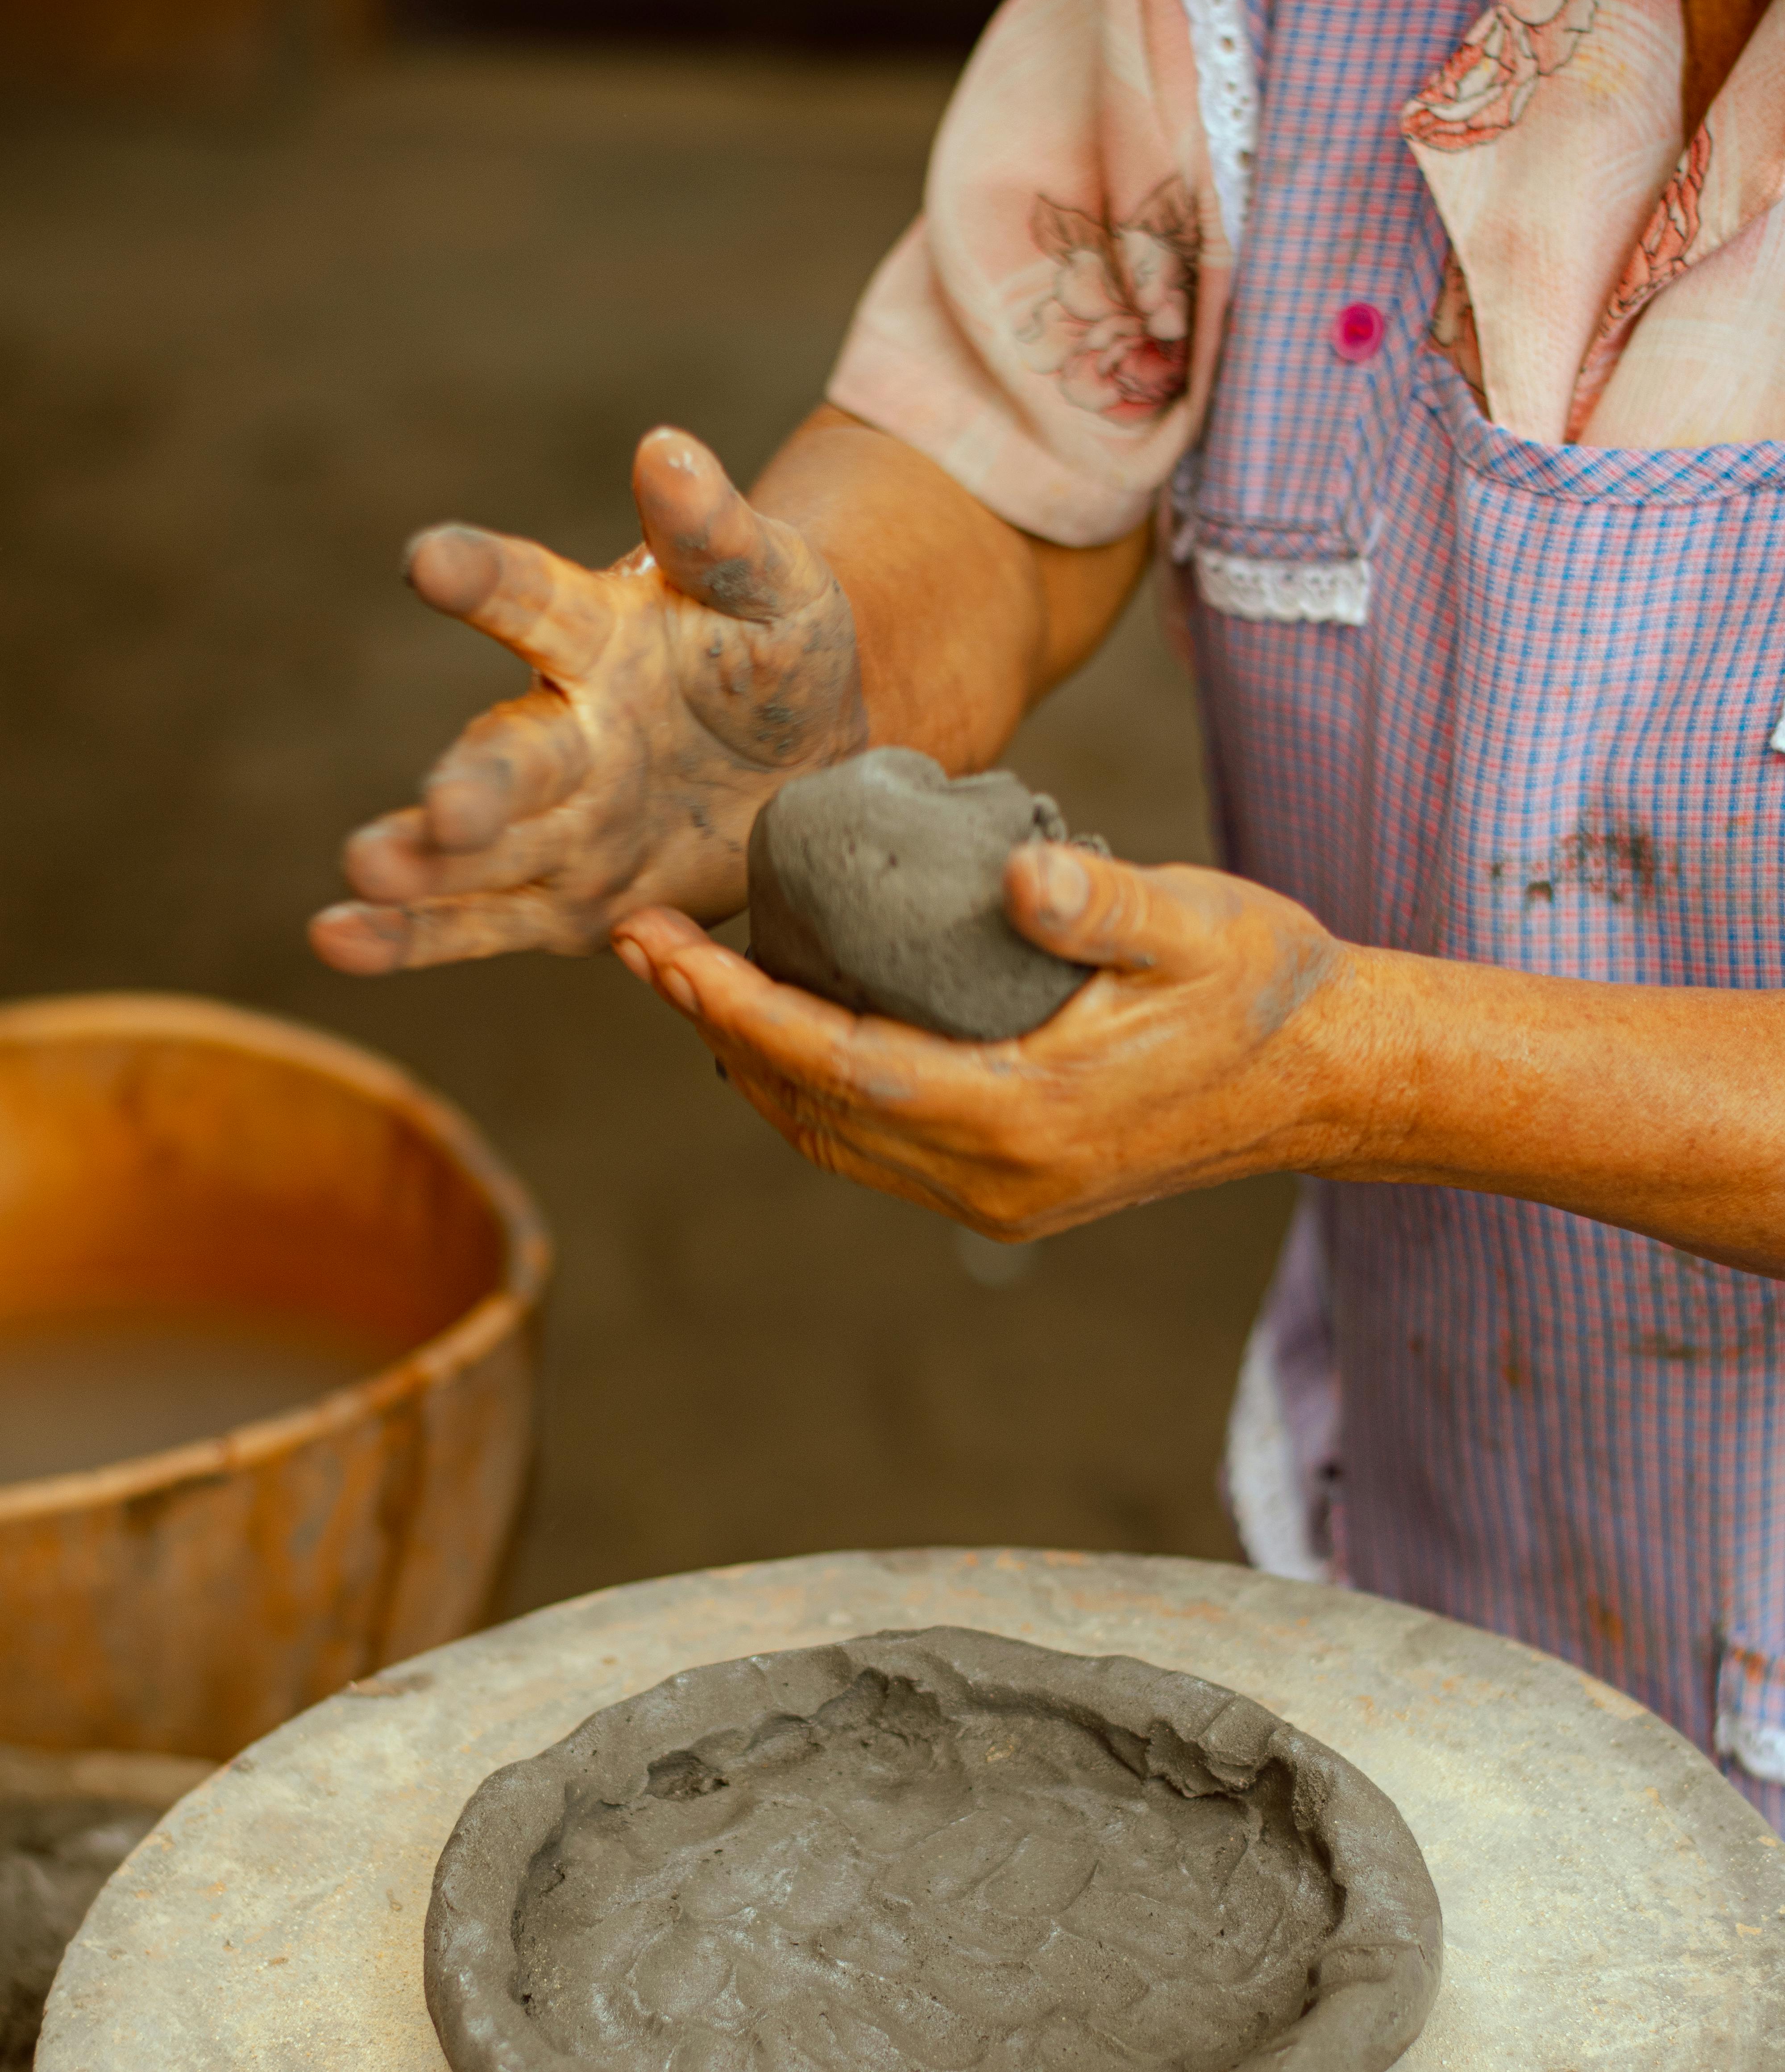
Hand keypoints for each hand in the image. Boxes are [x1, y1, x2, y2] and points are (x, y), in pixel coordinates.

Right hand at [309, 428, 866, 972]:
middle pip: (508, 756)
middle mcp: (562, 730)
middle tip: (445, 807)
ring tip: (366, 874)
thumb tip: (666, 450)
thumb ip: (720, 536)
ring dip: (425, 865)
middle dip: (473, 784)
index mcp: (600, 635)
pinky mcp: (567, 901)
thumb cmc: (783, 654)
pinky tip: (336, 941)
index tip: (430, 560)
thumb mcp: (776, 589)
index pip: (535, 600)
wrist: (812, 761)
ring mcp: (558, 823)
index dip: (486, 580)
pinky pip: (487, 921)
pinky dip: (414, 935)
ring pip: (482, 849)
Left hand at [609, 844, 1365, 1237]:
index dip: (735, 1006)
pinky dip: (815, 1090)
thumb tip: (1019, 874)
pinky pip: (878, 1146)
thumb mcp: (1199, 924)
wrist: (1330, 1079)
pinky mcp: (1014, 1191)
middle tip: (640, 943)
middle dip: (715, 1028)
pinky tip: (783, 1028)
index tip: (659, 944)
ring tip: (688, 980)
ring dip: (755, 1066)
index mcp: (1029, 1115)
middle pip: (813, 1112)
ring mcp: (1004, 1197)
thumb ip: (1106, 901)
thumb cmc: (1264, 986)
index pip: (838, 1064)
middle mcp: (1000, 1178)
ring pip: (836, 1140)